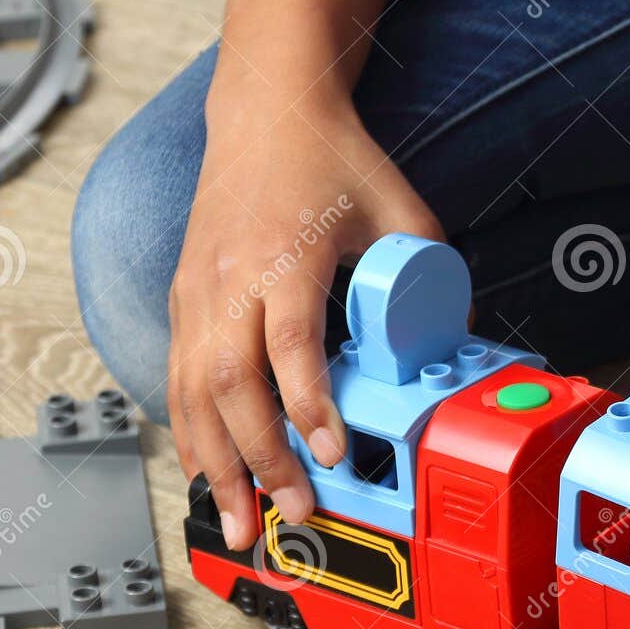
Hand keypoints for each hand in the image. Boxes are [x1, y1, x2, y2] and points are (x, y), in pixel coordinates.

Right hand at [170, 86, 440, 550]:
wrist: (264, 109)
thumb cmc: (329, 158)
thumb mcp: (396, 207)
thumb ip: (425, 273)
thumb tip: (451, 338)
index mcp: (284, 254)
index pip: (290, 342)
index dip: (308, 403)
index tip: (331, 453)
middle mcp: (229, 277)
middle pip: (230, 382)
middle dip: (260, 457)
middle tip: (292, 510)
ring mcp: (197, 290)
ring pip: (192, 392)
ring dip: (215, 464)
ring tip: (238, 519)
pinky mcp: (182, 299)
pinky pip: (177, 379)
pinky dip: (189, 433)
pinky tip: (206, 474)